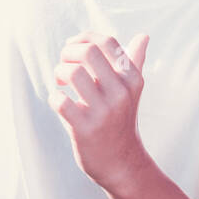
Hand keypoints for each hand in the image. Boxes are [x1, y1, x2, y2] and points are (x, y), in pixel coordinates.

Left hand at [50, 32, 150, 195]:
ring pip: (74, 73)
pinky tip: (59, 101)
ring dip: (59, 72)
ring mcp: (104, 111)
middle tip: (64, 63)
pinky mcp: (86, 129)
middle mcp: (121, 92)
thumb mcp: (132, 91)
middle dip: (68, 52)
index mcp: (132, 78)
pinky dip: (54, 97)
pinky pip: (61, 102)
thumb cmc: (121, 120)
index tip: (73, 47)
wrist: (121, 162)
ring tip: (60, 81)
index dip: (85, 38)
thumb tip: (144, 35)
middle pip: (89, 52)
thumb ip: (135, 62)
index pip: (108, 42)